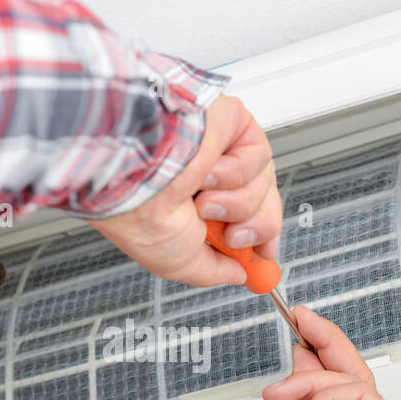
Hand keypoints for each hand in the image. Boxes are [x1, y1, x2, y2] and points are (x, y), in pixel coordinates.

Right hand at [87, 94, 281, 286]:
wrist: (136, 176)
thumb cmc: (143, 214)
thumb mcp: (178, 264)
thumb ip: (212, 271)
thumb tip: (238, 274)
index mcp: (197, 206)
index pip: (245, 221)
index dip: (260, 239)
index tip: (264, 256)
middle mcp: (211, 180)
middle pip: (263, 206)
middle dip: (257, 229)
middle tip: (234, 236)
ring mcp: (222, 151)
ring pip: (263, 187)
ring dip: (237, 203)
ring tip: (204, 201)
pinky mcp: (231, 125)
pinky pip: (259, 157)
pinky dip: (235, 172)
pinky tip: (206, 172)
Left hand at [237, 307, 400, 399]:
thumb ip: (302, 385)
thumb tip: (307, 353)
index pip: (338, 380)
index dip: (323, 348)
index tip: (303, 324)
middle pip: (353, 372)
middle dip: (326, 341)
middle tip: (304, 319)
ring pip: (349, 379)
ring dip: (308, 384)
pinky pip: (356, 391)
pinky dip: (323, 399)